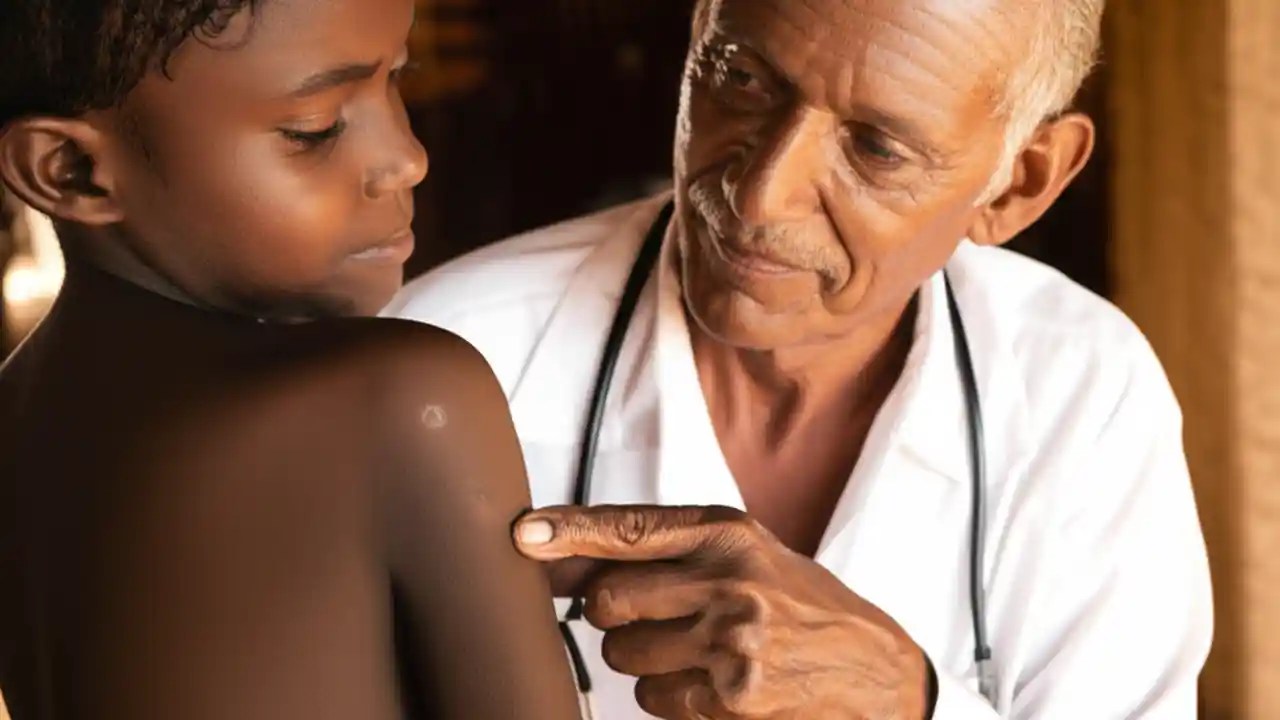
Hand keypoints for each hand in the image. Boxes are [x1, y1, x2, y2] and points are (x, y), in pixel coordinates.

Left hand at [515, 505, 933, 719]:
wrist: (870, 664)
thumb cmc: (796, 604)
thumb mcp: (741, 555)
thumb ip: (661, 553)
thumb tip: (561, 562)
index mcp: (727, 532)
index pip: (630, 527)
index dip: (569, 532)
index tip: (524, 534)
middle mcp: (728, 577)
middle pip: (609, 598)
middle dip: (614, 615)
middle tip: (656, 617)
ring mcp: (731, 638)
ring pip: (623, 653)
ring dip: (643, 659)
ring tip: (696, 649)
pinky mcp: (733, 694)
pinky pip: (652, 698)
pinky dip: (669, 696)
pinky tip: (711, 682)